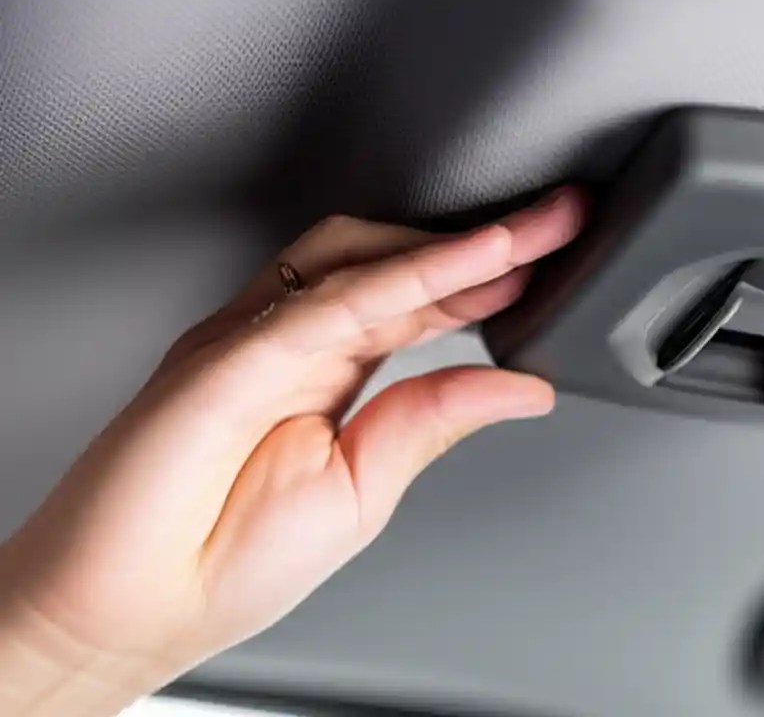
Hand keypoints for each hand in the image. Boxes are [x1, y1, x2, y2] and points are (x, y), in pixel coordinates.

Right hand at [0, 188, 587, 714]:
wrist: (134, 612)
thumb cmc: (227, 560)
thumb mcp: (367, 489)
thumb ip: (433, 421)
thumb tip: (520, 387)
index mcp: (324, 372)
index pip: (418, 303)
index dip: (485, 276)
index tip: (551, 258)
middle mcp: (291, 344)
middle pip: (394, 263)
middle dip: (482, 243)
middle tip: (556, 224)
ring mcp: (255, 342)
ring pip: (359, 262)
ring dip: (448, 247)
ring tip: (524, 238)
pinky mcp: (226, 359)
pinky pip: (324, 306)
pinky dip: (399, 279)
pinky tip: (461, 269)